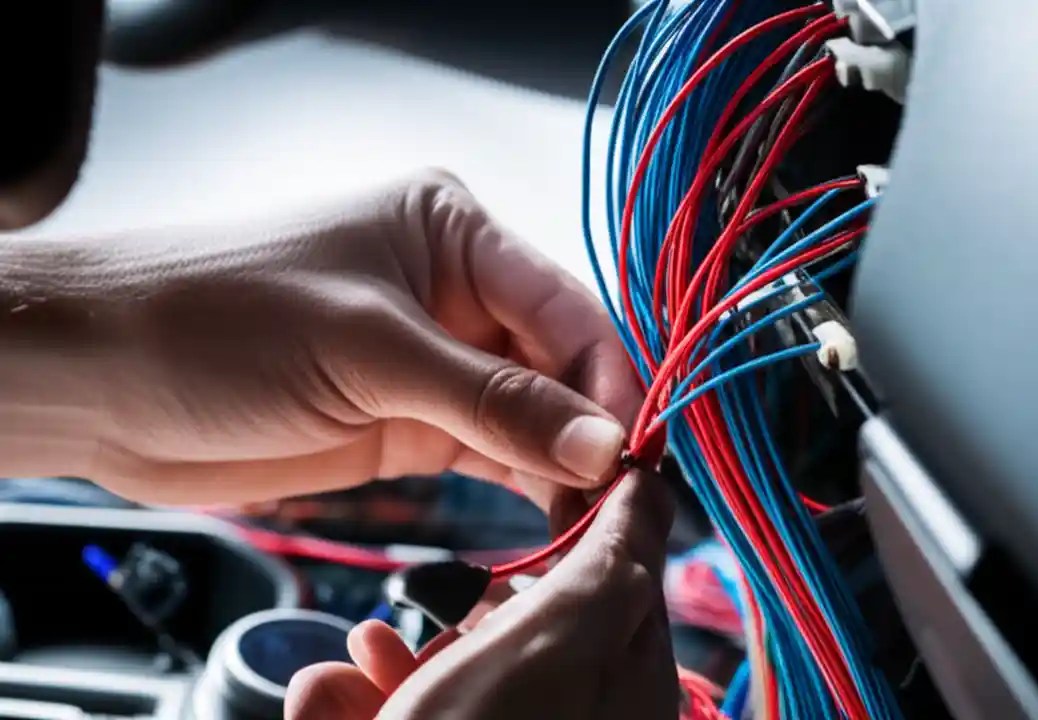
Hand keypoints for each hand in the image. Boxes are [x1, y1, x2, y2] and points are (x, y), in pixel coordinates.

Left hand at [0, 169, 640, 507]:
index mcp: (454, 232)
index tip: (633, 448)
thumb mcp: (370, 351)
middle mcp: (456, 293)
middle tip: (622, 499)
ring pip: (532, 415)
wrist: (102, 378)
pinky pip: (492, 453)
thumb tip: (604, 446)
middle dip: (591, 428)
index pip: (565, 306)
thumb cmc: (221, 321)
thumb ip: (492, 402)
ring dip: (564, 465)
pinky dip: (524, 486)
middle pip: (559, 364)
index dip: (608, 377)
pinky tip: (553, 519)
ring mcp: (434, 362)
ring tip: (594, 521)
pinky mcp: (410, 422)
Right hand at [285, 471, 679, 719]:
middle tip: (443, 611)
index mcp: (629, 684)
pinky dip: (358, 701)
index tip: (544, 472)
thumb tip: (651, 486)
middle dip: (464, 609)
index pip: (622, 573)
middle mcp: (572, 718)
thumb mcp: (562, 638)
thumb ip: (610, 563)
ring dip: (395, 659)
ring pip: (446, 673)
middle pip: (521, 625)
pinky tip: (332, 700)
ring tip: (362, 668)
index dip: (585, 517)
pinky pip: (394, 709)